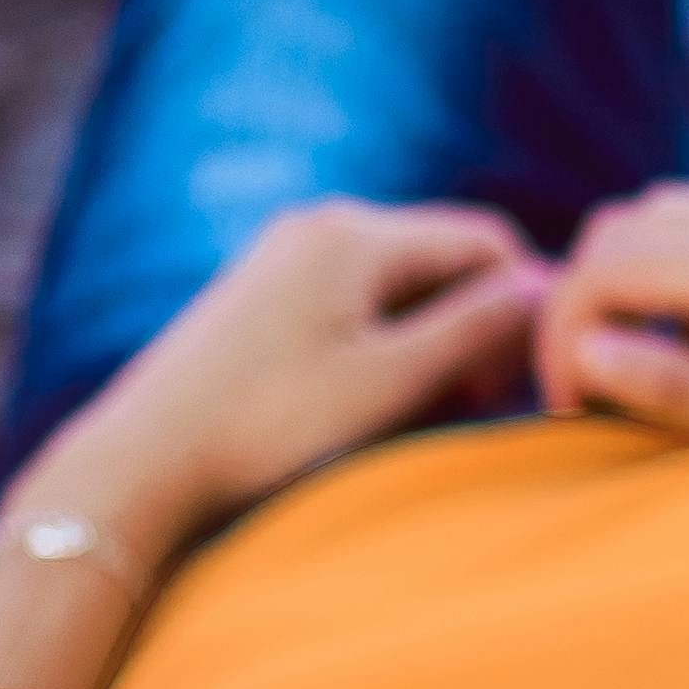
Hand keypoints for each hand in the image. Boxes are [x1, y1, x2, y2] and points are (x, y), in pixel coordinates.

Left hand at [51, 197, 548, 555]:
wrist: (140, 465)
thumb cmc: (267, 428)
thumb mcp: (390, 383)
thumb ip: (477, 328)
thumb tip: (549, 286)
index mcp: (357, 232)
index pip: (489, 242)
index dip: (520, 311)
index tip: (507, 388)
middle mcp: (319, 224)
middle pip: (443, 260)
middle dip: (470, 330)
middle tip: (460, 411)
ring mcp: (283, 256)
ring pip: (398, 288)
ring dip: (425, 347)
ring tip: (406, 418)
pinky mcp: (259, 295)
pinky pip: (351, 304)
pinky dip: (377, 350)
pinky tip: (358, 410)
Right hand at [534, 177, 688, 480]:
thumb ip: (674, 388)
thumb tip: (586, 348)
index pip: (599, 269)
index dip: (563, 338)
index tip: (576, 411)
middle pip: (620, 230)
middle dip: (587, 306)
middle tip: (598, 394)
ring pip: (668, 215)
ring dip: (635, 282)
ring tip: (656, 371)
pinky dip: (688, 266)